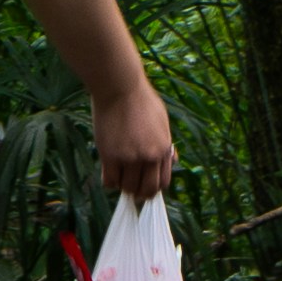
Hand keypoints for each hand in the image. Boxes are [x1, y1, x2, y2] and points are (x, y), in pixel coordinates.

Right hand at [90, 92, 177, 207]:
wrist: (120, 87)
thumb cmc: (140, 99)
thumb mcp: (162, 120)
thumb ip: (166, 143)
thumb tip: (173, 160)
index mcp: (163, 148)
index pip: (162, 182)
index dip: (153, 188)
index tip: (145, 186)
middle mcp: (149, 157)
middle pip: (146, 190)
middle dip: (139, 193)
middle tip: (130, 187)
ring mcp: (130, 158)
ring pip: (127, 188)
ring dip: (123, 186)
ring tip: (119, 175)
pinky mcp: (110, 156)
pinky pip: (110, 181)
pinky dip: (109, 181)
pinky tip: (108, 172)